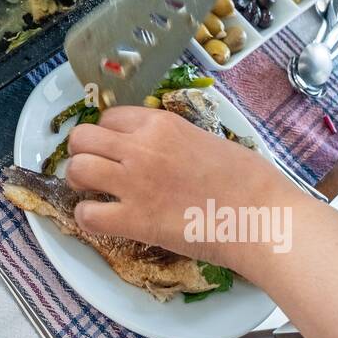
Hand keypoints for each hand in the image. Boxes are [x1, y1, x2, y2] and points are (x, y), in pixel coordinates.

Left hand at [66, 106, 294, 272]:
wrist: (261, 216)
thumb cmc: (250, 180)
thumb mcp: (208, 139)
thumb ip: (175, 140)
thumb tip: (163, 150)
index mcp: (161, 124)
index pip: (109, 117)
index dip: (107, 134)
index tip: (114, 149)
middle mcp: (140, 147)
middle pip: (82, 137)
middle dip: (82, 152)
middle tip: (95, 169)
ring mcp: (133, 182)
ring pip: (76, 168)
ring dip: (78, 181)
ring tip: (93, 192)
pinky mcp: (134, 219)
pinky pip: (86, 214)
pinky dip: (87, 218)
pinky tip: (102, 220)